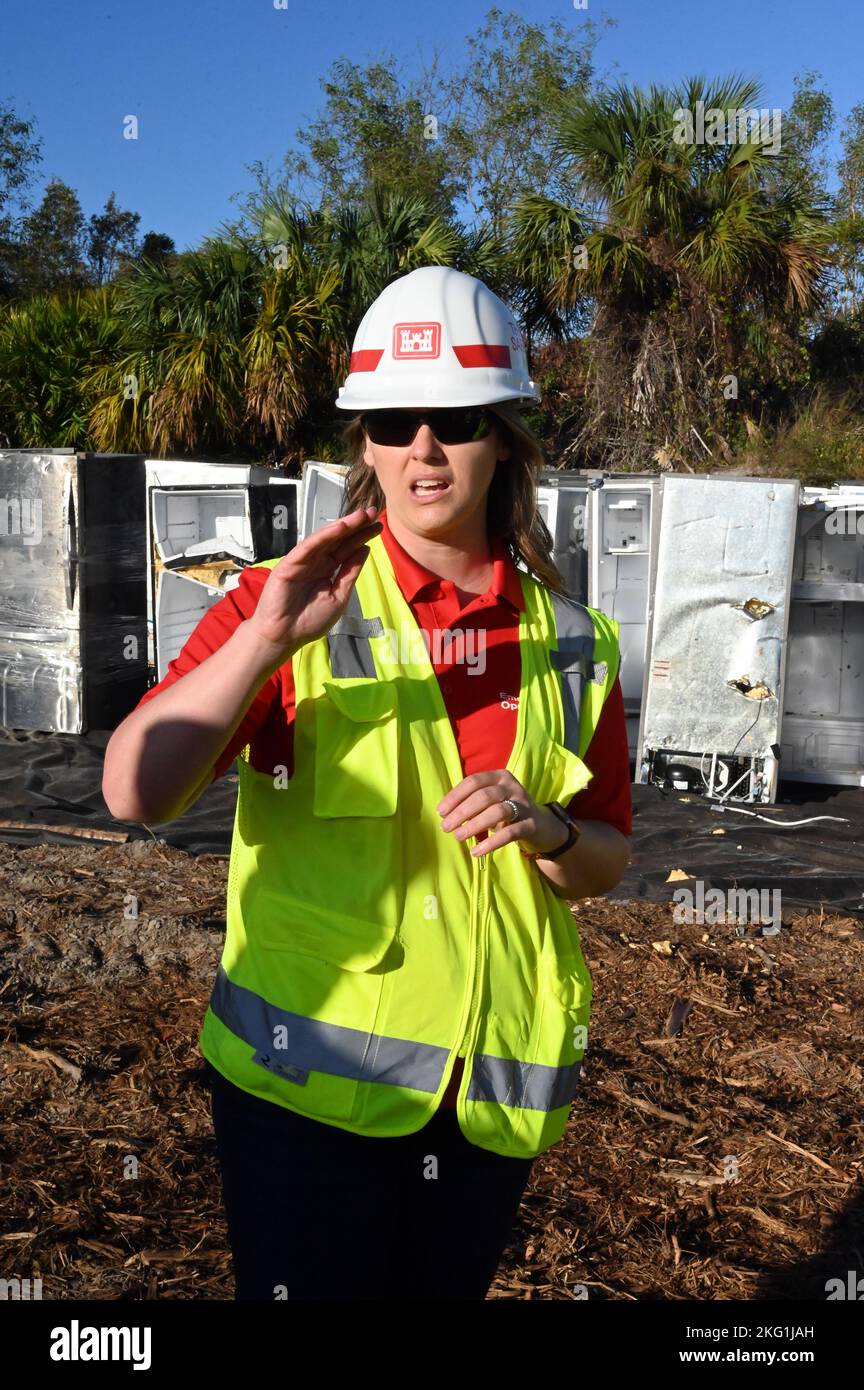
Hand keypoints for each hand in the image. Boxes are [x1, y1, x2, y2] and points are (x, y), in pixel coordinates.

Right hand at [246, 506, 382, 661]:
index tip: (378, 526)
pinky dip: (324, 536)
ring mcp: (303, 561)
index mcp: (328, 570)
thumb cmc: (310, 621)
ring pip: (326, 539)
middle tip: (373, 512)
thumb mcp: (339, 596)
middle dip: (356, 526)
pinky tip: (340, 527)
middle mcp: (317, 562)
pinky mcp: (290, 564)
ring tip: (361, 516)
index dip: (362, 537)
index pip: (348, 549)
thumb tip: (365, 549)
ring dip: (343, 526)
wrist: (286, 635)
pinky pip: (309, 546)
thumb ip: (350, 572)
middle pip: (339, 540)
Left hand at [437, 771, 569, 858]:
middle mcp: (513, 787)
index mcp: (500, 777)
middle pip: (484, 796)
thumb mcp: (492, 801)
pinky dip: (490, 843)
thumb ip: (472, 801)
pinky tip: (476, 851)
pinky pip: (509, 833)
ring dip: (474, 825)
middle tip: (445, 827)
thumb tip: (445, 813)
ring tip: (458, 836)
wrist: (543, 827)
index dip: (455, 796)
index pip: (474, 781)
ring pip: (497, 812)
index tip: (441, 812)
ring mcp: (524, 805)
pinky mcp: (531, 824)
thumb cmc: (509, 812)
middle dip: (462, 812)